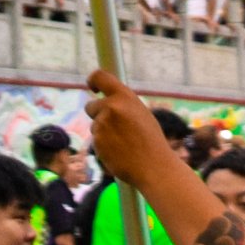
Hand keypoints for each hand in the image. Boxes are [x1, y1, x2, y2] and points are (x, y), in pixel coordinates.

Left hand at [83, 69, 172, 187]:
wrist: (154, 167)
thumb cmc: (151, 141)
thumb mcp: (140, 113)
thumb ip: (122, 105)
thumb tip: (107, 101)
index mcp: (124, 96)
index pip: (100, 77)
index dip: (93, 80)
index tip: (92, 86)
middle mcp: (111, 107)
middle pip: (91, 106)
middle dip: (98, 115)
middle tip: (114, 127)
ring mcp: (102, 125)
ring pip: (94, 126)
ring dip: (103, 133)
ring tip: (123, 144)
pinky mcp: (97, 143)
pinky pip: (96, 142)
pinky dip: (104, 147)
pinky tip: (119, 153)